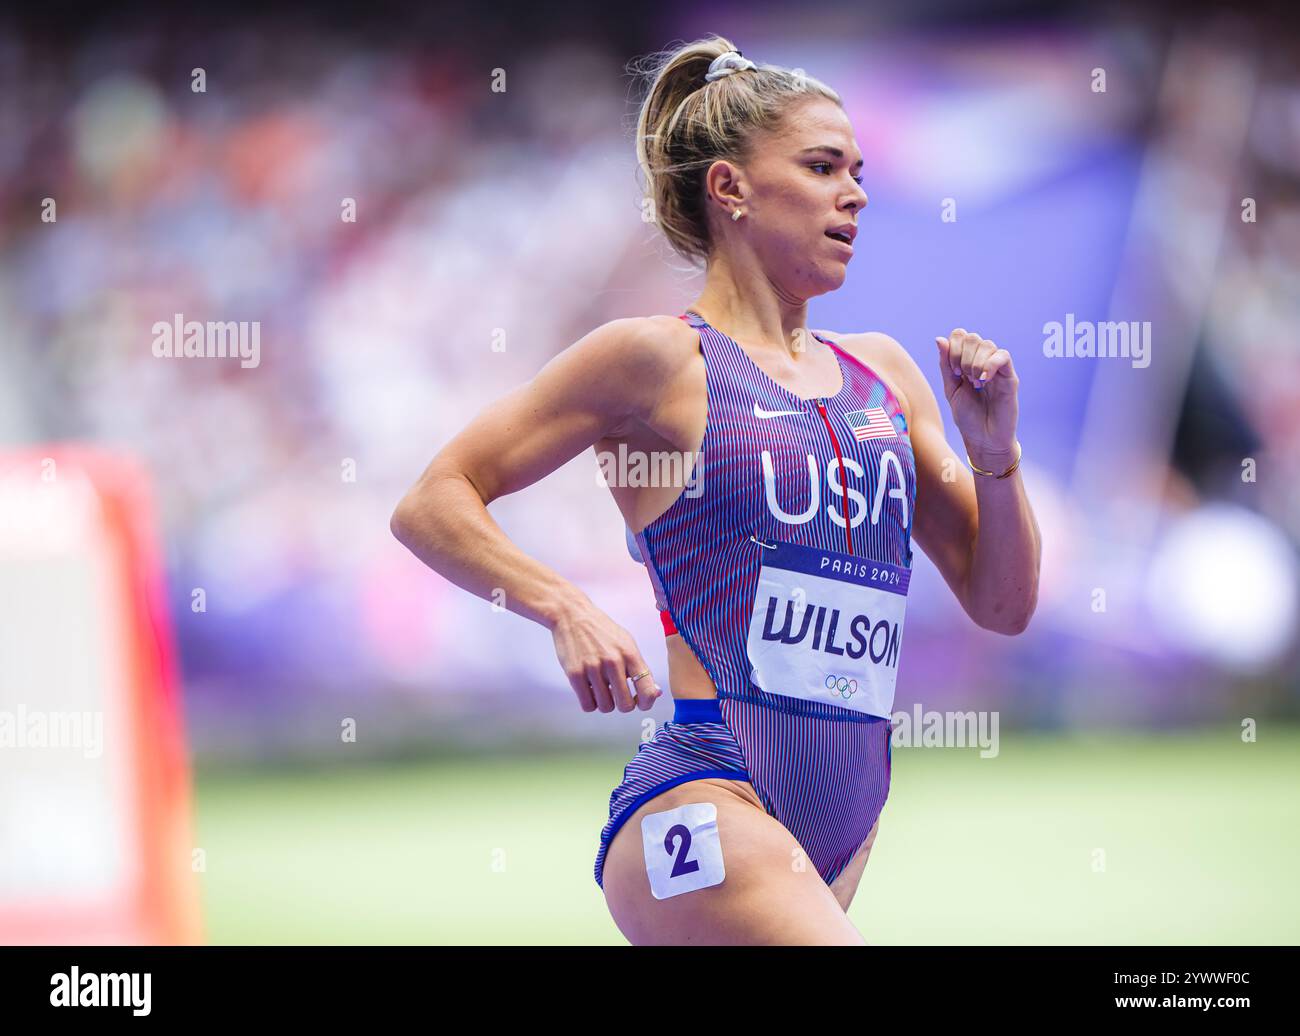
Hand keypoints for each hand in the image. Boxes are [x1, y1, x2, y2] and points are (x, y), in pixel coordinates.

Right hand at [551, 600, 660, 712]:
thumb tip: (655, 693)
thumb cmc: (602, 631)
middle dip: (624, 704)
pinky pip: (587, 705)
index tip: (642, 703)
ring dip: (605, 703)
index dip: (647, 703)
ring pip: (605, 707)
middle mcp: (613, 662)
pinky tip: (590, 690)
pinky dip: (590, 702)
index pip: (647, 689)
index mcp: (630, 653)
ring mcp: (593, 668)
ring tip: (601, 689)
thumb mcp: (626, 643)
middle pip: (625, 705)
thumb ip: (640, 667)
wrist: (572, 615)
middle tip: (618, 695)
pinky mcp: (575, 674)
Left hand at [934, 328, 1019, 467]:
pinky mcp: (1010, 377)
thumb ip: (945, 365)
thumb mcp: (951, 389)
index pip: (961, 335)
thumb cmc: (968, 416)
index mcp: (968, 361)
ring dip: (974, 363)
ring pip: (987, 344)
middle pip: (973, 337)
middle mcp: (984, 361)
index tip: (953, 372)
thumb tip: (939, 339)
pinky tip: (982, 381)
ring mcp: (998, 368)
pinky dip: (989, 365)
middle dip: (962, 356)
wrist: (983, 439)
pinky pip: (1003, 356)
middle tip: (962, 377)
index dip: (953, 348)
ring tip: (974, 384)